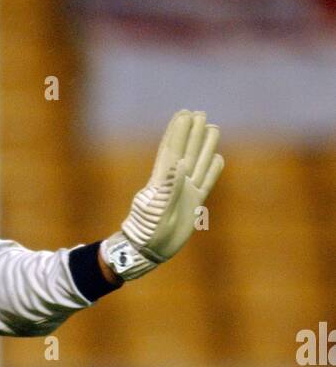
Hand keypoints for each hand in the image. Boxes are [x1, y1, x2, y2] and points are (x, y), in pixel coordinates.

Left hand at [100, 110, 223, 281]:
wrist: (149, 253)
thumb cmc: (149, 235)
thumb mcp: (158, 213)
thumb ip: (170, 189)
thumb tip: (180, 165)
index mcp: (163, 183)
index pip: (172, 152)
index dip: (177, 133)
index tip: (184, 114)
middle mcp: (176, 184)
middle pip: (186, 152)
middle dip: (191, 133)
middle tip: (199, 113)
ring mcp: (186, 193)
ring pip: (198, 163)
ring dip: (204, 146)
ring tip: (211, 127)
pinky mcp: (194, 204)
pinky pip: (206, 183)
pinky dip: (213, 170)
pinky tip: (218, 158)